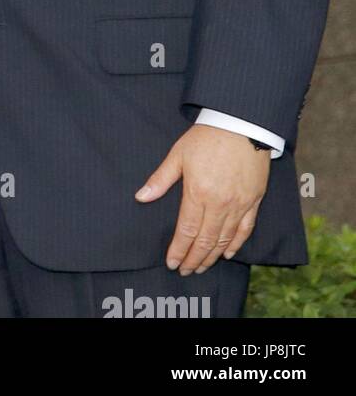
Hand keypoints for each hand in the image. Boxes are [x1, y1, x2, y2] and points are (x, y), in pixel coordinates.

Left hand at [135, 125, 269, 273]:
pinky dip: (236, 244)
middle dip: (193, 259)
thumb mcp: (178, 155)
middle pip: (205, 240)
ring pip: (225, 239)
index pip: (187, 230)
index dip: (178, 249)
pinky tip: (228, 254)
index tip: (171, 263)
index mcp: (198, 192)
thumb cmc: (206, 137)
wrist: (241, 124)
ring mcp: (239, 204)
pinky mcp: (254, 201)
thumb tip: (141, 197)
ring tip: (201, 267)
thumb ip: (160, 179)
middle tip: (184, 271)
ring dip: (212, 256)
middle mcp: (220, 203)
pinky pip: (245, 229)